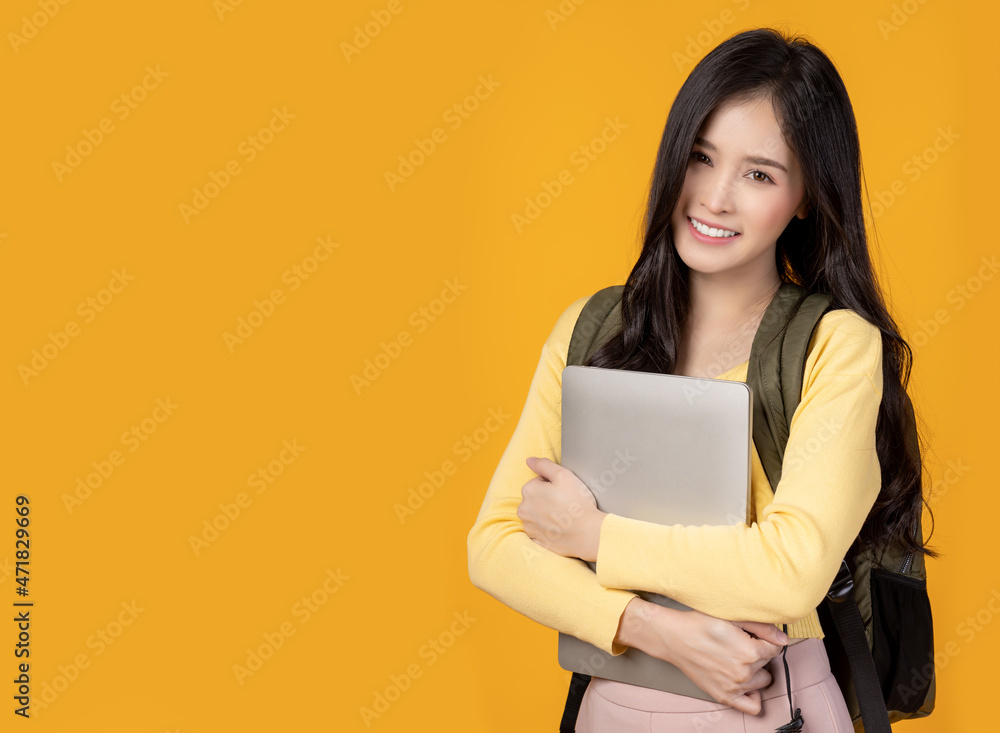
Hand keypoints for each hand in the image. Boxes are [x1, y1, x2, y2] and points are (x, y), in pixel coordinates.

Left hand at [516, 456, 605, 561]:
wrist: (587, 533)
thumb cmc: (577, 503)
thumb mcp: (563, 475)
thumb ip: (544, 465)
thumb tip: (529, 460)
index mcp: (528, 491)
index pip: (539, 481)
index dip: (554, 484)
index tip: (564, 491)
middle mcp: (524, 509)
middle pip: (536, 498)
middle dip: (547, 498)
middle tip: (566, 503)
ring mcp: (530, 526)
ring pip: (537, 514)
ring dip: (547, 513)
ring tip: (564, 516)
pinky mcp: (537, 540)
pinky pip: (540, 530)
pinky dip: (548, 528)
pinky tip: (561, 527)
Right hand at [614, 598, 787, 713]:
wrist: (674, 637)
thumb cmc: (700, 623)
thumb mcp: (732, 617)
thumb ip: (762, 627)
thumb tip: (784, 639)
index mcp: (750, 651)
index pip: (775, 648)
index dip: (764, 639)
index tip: (752, 634)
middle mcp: (744, 672)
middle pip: (768, 663)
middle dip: (759, 652)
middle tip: (740, 643)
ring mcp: (735, 687)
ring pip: (763, 681)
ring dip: (756, 671)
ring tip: (739, 658)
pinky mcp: (724, 696)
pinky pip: (752, 706)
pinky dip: (753, 695)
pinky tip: (746, 682)